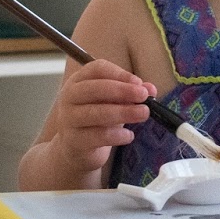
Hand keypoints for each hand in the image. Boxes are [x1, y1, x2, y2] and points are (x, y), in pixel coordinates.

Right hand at [52, 59, 154, 173]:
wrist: (76, 149)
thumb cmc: (96, 119)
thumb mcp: (113, 102)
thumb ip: (131, 93)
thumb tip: (151, 89)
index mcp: (79, 81)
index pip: (97, 69)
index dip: (119, 73)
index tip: (139, 82)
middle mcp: (69, 97)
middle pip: (94, 88)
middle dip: (122, 91)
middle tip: (144, 96)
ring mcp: (69, 119)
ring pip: (96, 113)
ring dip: (123, 112)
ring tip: (144, 114)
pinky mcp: (74, 141)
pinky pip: (97, 136)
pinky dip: (116, 135)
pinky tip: (129, 136)